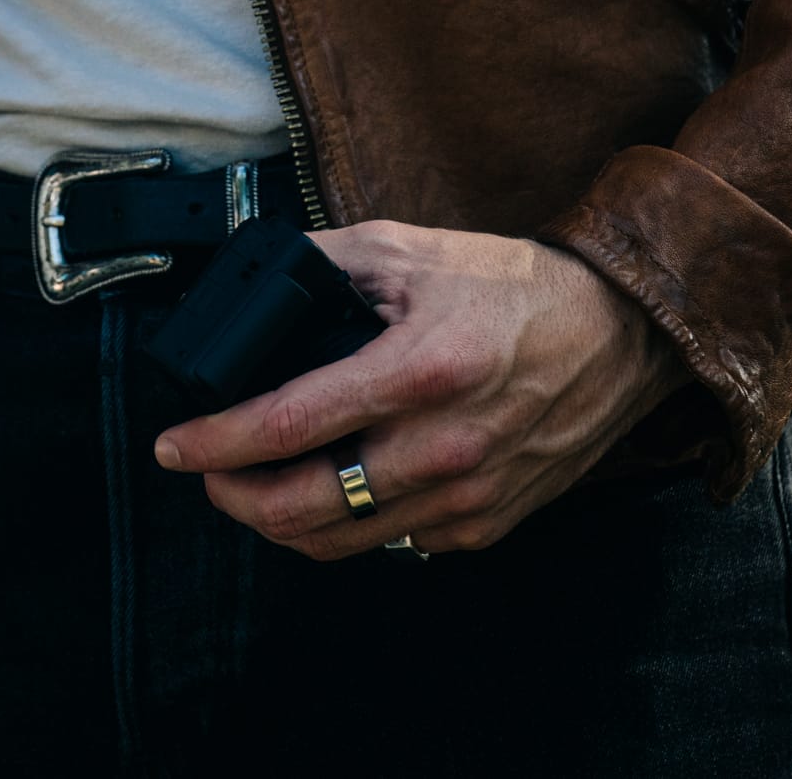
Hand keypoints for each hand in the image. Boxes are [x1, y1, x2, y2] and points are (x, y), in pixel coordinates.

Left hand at [153, 221, 685, 558]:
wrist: (617, 335)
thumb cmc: (513, 287)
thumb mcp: (410, 249)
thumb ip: (329, 261)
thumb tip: (262, 277)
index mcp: (417, 371)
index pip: (290, 425)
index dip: (218, 442)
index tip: (174, 445)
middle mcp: (442, 447)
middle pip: (305, 508)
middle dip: (234, 497)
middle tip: (206, 471)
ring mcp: (466, 497)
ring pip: (343, 540)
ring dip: (280, 521)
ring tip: (252, 484)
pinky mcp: (485, 524)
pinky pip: (394, 542)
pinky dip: (347, 523)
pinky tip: (330, 487)